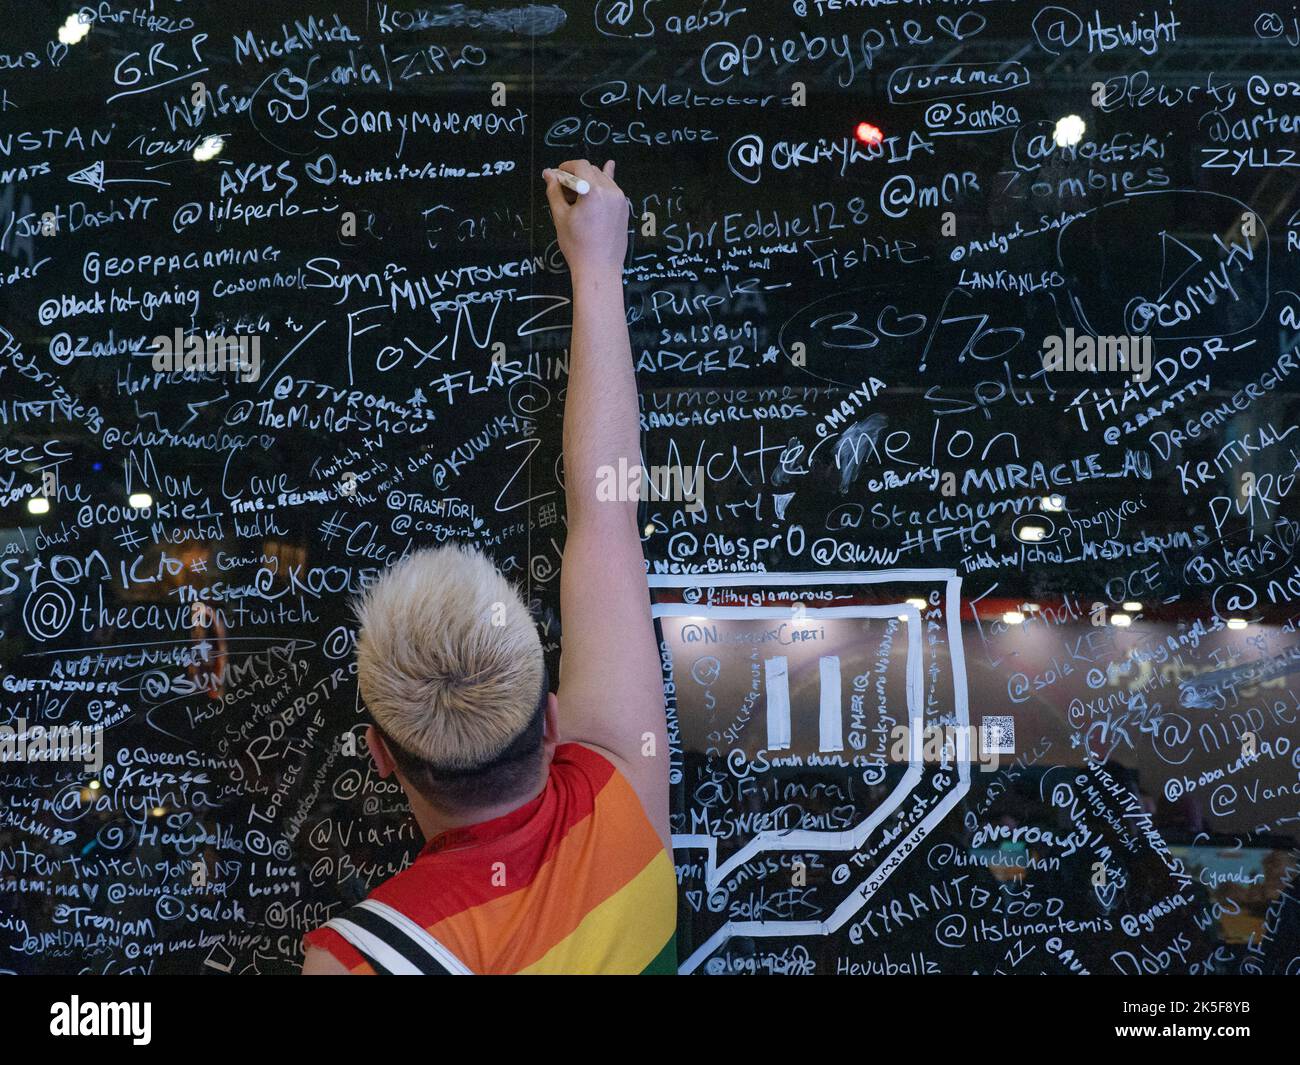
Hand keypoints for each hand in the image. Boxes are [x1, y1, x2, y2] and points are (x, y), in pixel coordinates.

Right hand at [543, 159, 627, 279]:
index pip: (580, 166)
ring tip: (577, 195)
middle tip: (563, 189)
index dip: (566, 166)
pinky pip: (613, 189)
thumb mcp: (560, 217)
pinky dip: (603, 184)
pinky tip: (608, 168)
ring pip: (603, 178)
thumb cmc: (577, 246)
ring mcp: (620, 200)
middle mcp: (610, 192)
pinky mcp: (624, 209)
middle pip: (591, 170)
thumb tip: (548, 174)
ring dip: (589, 180)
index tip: (557, 174)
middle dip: (576, 174)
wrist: (599, 269)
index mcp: (593, 192)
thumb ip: (554, 192)